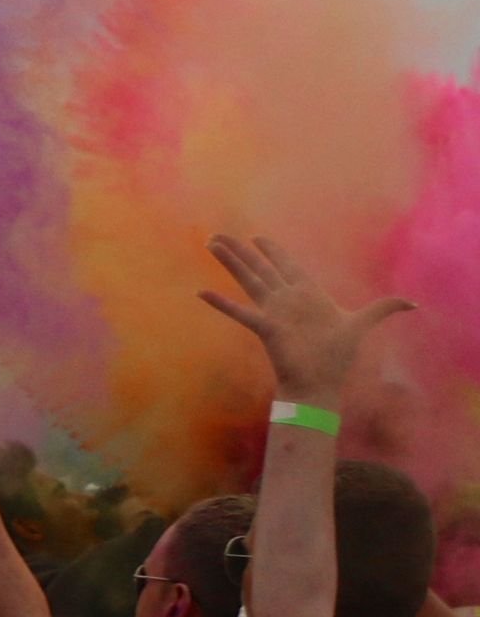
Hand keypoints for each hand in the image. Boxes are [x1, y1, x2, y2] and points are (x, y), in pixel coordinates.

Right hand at [201, 232, 413, 405]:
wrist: (322, 382)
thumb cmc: (338, 355)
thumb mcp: (363, 324)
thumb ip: (385, 308)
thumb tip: (414, 304)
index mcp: (307, 294)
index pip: (287, 265)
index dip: (273, 250)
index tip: (257, 237)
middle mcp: (286, 298)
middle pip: (260, 268)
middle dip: (241, 250)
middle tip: (221, 234)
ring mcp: (273, 311)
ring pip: (248, 280)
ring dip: (230, 263)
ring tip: (211, 245)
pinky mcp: (266, 327)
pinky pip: (240, 312)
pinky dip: (222, 303)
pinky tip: (203, 293)